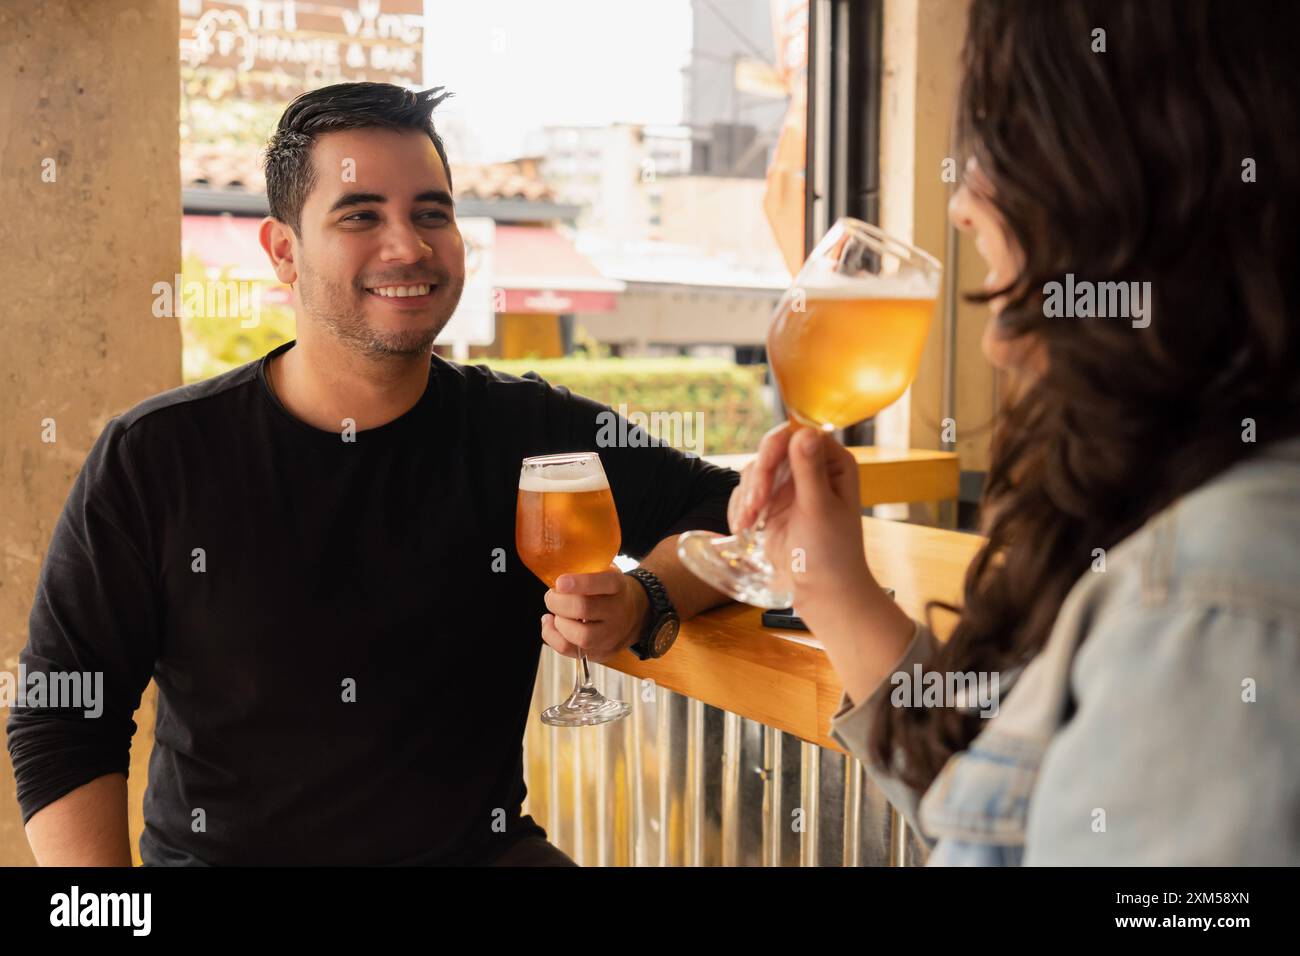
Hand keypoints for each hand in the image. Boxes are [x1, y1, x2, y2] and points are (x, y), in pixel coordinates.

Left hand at [540, 565, 648, 663]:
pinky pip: (569, 649)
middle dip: (558, 602)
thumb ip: (584, 572)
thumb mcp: (604, 573)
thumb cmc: (610, 592)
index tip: (560, 582)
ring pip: (579, 635)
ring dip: (558, 623)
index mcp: (618, 586)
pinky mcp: (600, 653)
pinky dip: (552, 636)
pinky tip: (551, 624)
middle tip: (551, 596)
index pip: (602, 583)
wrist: (635, 615)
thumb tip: (554, 580)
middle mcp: (617, 612)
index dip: (579, 583)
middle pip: (583, 609)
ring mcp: (611, 636)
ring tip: (555, 614)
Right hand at [728, 423, 879, 622]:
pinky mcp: (772, 503)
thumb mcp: (819, 510)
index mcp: (834, 463)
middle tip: (754, 508)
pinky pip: (747, 492)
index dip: (774, 449)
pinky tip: (743, 528)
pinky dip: (740, 508)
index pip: (797, 435)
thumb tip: (804, 432)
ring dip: (747, 496)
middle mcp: (812, 468)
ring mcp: (790, 485)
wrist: (821, 590)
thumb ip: (809, 471)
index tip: (763, 474)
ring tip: (748, 524)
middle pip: (771, 450)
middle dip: (758, 479)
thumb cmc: (831, 553)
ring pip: (755, 471)